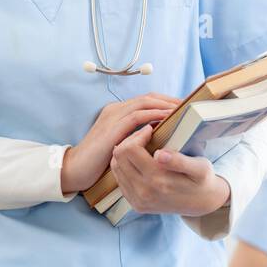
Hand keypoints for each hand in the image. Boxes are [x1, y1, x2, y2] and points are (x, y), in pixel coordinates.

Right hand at [60, 94, 179, 193]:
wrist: (75, 169)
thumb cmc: (99, 162)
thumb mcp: (121, 146)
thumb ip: (136, 138)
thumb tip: (159, 138)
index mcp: (118, 112)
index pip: (147, 100)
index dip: (167, 101)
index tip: (185, 108)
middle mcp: (116, 110)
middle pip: (149, 97)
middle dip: (170, 100)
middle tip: (191, 105)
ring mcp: (113, 116)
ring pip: (145, 103)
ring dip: (166, 105)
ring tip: (184, 110)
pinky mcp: (113, 128)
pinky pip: (138, 116)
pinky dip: (154, 115)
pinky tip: (168, 119)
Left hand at [108, 124, 230, 216]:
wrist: (202, 204)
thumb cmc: (202, 180)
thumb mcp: (199, 167)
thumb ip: (179, 160)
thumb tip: (159, 154)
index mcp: (158, 180)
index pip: (130, 149)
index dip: (139, 134)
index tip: (151, 129)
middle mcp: (143, 192)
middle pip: (119, 156)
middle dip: (130, 140)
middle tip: (145, 135)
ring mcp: (137, 200)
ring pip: (116, 166)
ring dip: (125, 152)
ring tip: (141, 146)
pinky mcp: (135, 204)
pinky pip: (119, 178)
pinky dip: (125, 165)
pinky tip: (138, 160)